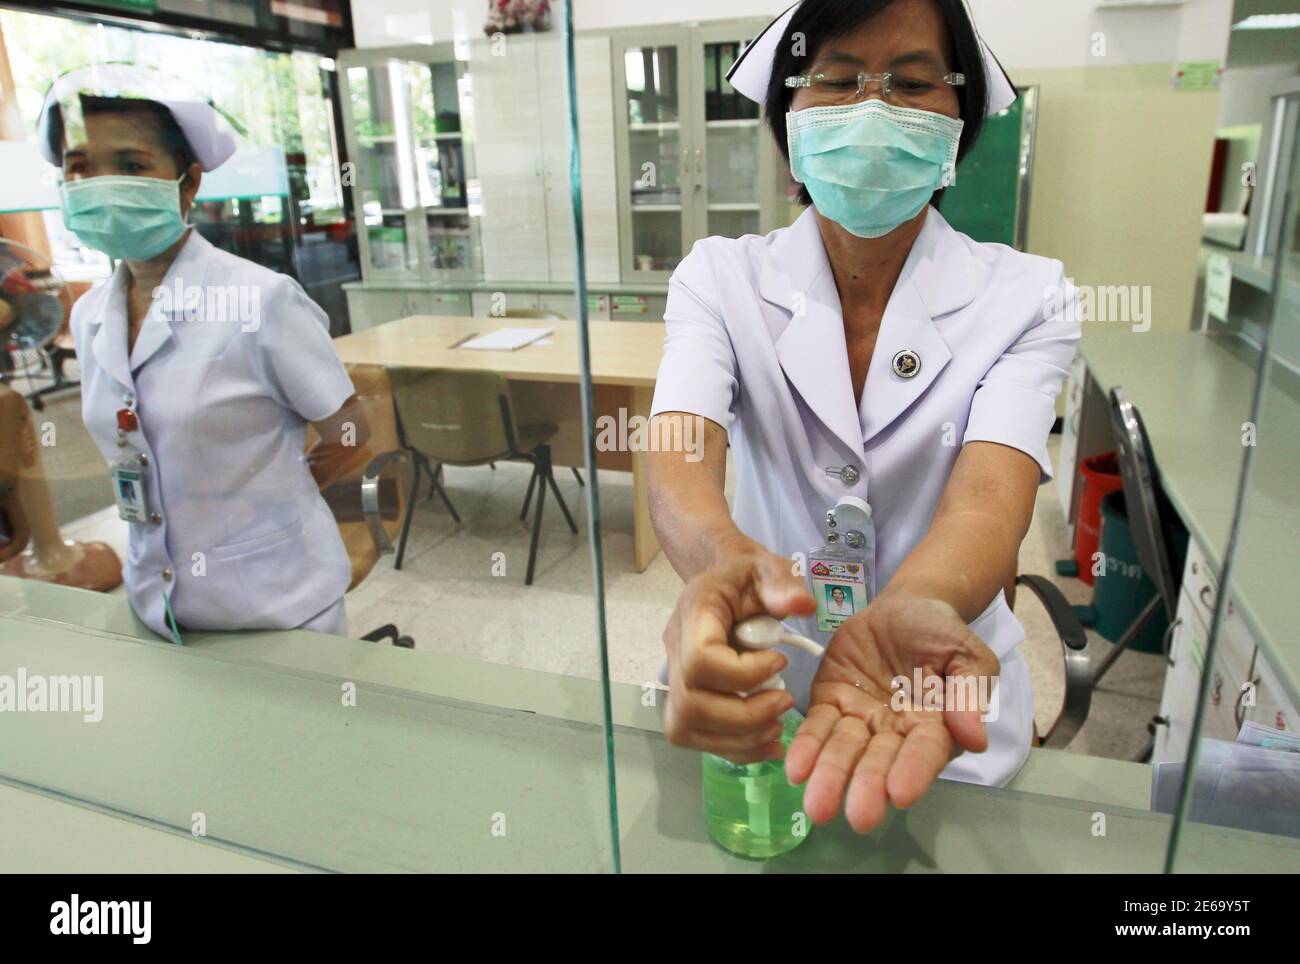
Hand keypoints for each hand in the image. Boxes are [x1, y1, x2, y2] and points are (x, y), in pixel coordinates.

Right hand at [662, 547, 815, 763]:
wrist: (726, 586)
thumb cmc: (747, 578)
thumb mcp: (768, 568)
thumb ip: (782, 584)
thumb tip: (802, 605)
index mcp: (693, 613)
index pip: (700, 659)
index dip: (743, 674)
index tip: (781, 662)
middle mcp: (674, 649)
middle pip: (691, 703)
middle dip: (744, 716)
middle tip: (785, 702)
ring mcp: (674, 679)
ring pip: (687, 727)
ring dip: (739, 738)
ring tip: (778, 726)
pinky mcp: (683, 701)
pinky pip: (696, 738)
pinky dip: (734, 748)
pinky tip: (766, 740)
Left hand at [786, 591, 999, 832]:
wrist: (904, 608)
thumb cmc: (940, 633)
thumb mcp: (965, 654)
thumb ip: (969, 692)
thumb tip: (975, 737)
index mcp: (935, 725)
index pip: (925, 751)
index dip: (913, 771)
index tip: (901, 793)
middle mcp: (895, 731)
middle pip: (880, 761)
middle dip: (868, 787)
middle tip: (857, 816)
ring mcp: (860, 718)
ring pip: (844, 750)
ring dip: (831, 776)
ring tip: (816, 805)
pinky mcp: (831, 701)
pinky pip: (817, 726)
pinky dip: (806, 746)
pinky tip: (796, 768)